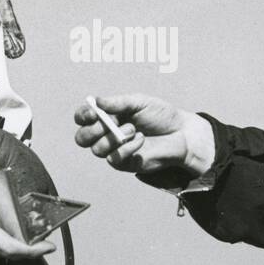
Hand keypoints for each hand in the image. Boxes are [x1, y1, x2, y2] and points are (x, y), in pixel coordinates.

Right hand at [73, 94, 214, 175]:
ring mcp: (115, 150)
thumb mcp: (140, 102)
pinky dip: (127, 148)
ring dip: (113, 138)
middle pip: (82, 138)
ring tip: (133, 129)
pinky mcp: (125, 164)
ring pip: (97, 150)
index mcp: (107, 116)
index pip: (83, 118)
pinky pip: (114, 159)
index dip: (83, 115)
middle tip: (110, 122)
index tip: (93, 112)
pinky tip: (141, 139)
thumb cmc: (161, 115)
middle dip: (92, 130)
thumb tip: (96, 101)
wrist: (181, 134)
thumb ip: (118, 102)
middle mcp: (107, 134)